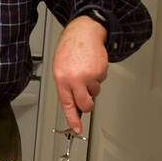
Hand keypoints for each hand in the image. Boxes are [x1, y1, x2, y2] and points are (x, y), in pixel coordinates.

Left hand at [53, 15, 108, 133]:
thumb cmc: (70, 48)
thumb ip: (65, 86)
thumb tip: (72, 104)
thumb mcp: (59, 68)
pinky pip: (101, 80)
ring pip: (95, 92)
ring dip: (92, 85)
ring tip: (86, 70)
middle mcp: (75, 78)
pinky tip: (92, 65)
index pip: (67, 104)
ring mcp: (89, 75)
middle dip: (87, 104)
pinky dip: (98, 75)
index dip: (72, 119)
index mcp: (62, 79)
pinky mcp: (100, 71)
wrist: (84, 32)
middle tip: (86, 97)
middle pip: (85, 104)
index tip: (77, 128)